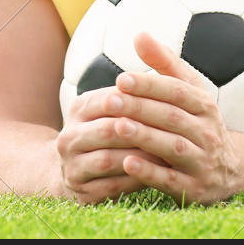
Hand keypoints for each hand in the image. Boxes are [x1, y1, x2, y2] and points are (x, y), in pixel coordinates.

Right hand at [56, 86, 170, 204]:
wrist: (79, 171)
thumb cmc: (109, 132)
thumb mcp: (113, 108)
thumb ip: (132, 88)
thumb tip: (151, 52)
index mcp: (79, 108)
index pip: (110, 100)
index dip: (139, 102)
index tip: (170, 103)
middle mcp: (69, 136)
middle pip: (108, 130)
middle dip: (141, 130)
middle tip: (173, 131)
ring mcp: (72, 166)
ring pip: (108, 159)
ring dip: (139, 156)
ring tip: (168, 153)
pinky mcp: (82, 192)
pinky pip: (112, 186)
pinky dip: (136, 179)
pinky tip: (158, 175)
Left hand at [109, 32, 243, 205]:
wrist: (230, 172)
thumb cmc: (197, 123)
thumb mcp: (188, 92)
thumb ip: (164, 63)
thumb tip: (139, 34)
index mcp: (204, 106)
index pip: (176, 91)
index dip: (149, 84)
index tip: (121, 78)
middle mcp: (207, 132)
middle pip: (172, 117)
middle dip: (141, 107)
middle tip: (111, 100)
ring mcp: (202, 162)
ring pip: (172, 147)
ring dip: (145, 137)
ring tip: (118, 127)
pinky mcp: (194, 189)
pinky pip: (172, 180)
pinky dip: (150, 172)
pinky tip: (127, 164)